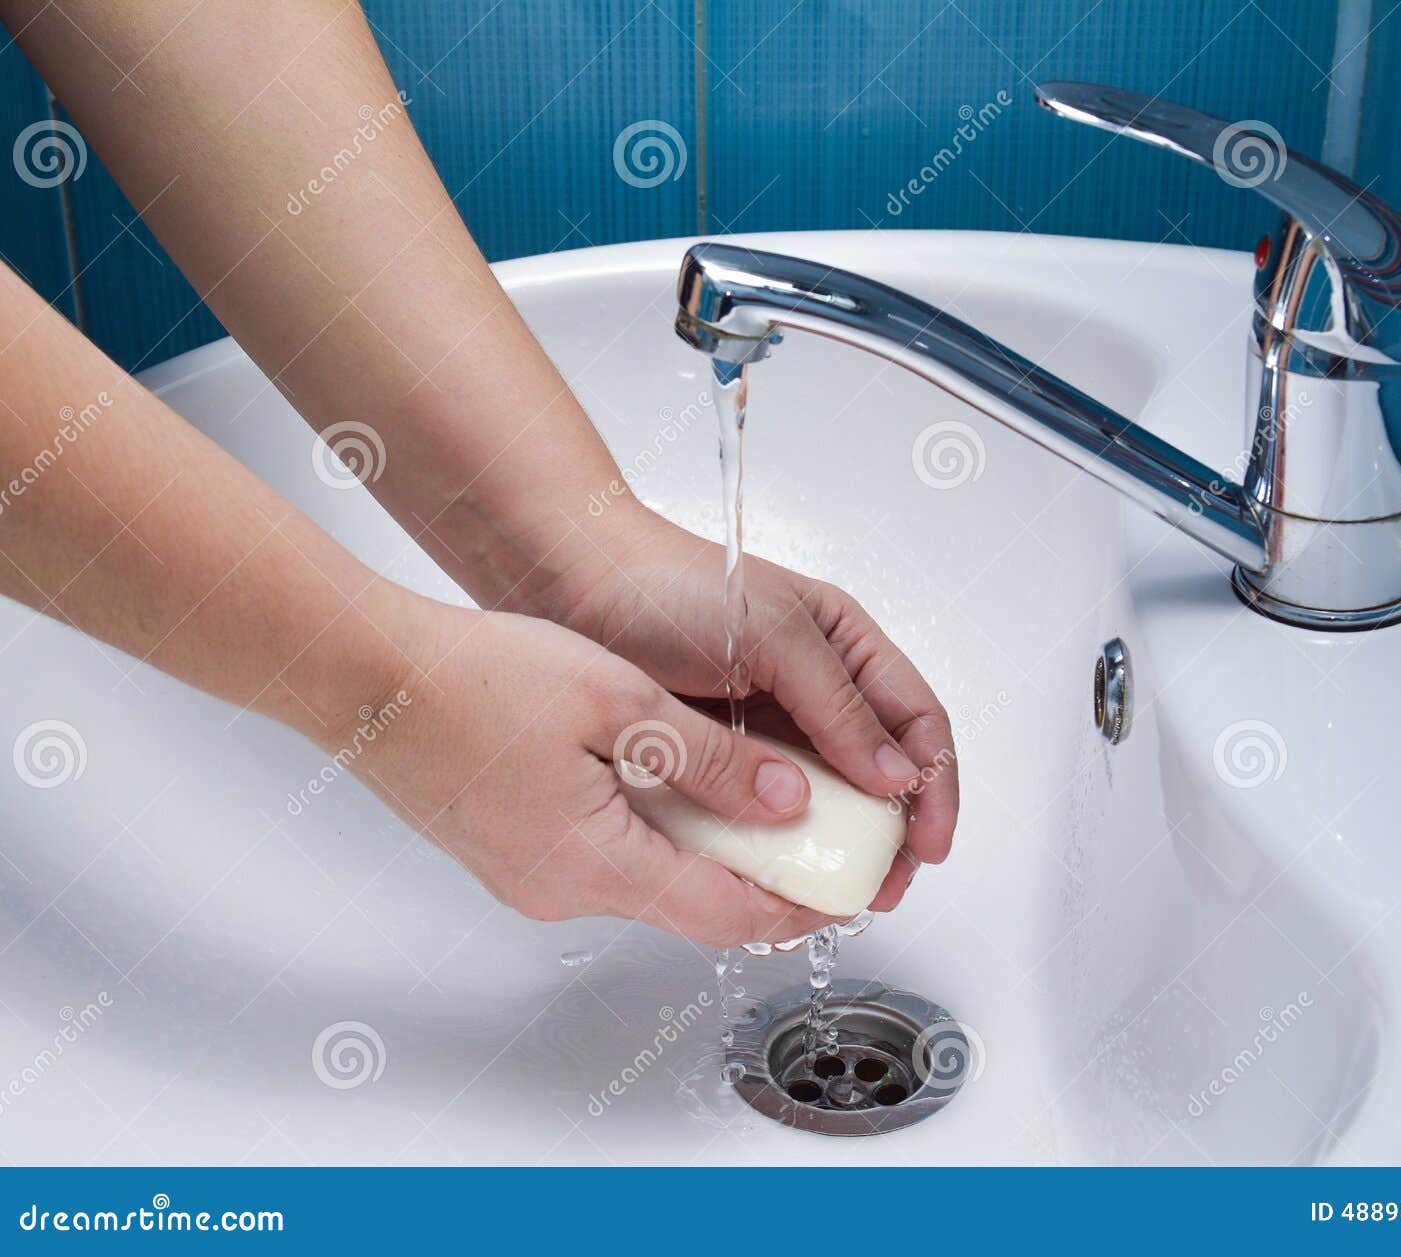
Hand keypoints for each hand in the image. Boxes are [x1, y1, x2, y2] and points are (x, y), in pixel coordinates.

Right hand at [342, 601, 843, 946]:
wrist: (363, 676)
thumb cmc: (474, 678)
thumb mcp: (617, 703)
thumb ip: (710, 760)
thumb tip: (784, 800)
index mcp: (596, 865)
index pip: (727, 912)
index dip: (798, 905)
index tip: (848, 889)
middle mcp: (561, 890)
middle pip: (693, 905)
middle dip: (762, 881)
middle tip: (819, 843)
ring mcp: (529, 878)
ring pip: (650, 881)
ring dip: (710, 855)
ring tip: (764, 808)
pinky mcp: (510, 853)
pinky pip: (607, 860)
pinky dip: (659, 837)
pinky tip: (681, 790)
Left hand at [521, 501, 958, 910]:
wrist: (576, 587)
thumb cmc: (671, 586)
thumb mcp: (772, 634)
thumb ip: (837, 703)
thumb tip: (896, 775)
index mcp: (848, 647)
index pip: (917, 722)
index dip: (934, 785)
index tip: (928, 844)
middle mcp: (818, 692)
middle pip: (882, 774)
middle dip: (894, 834)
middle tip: (884, 886)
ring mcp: (770, 729)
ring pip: (826, 802)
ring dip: (840, 850)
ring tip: (839, 893)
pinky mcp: (722, 759)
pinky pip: (764, 812)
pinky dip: (780, 847)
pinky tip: (779, 875)